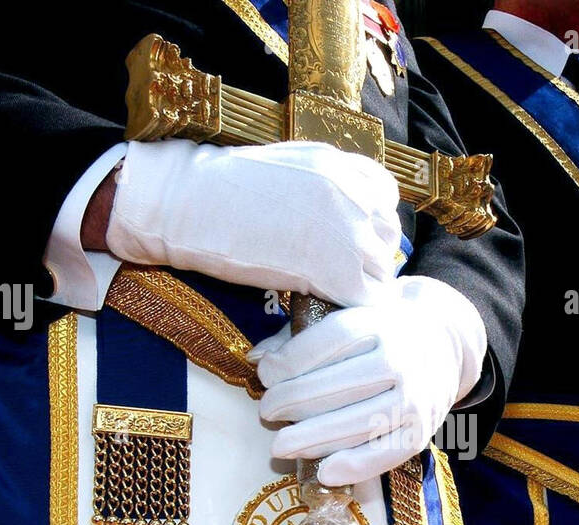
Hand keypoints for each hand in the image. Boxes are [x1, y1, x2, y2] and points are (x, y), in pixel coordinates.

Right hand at [104, 139, 401, 306]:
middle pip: (387, 237)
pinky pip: (366, 300)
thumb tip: (344, 213)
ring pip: (381, 271)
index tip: (347, 236)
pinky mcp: (336, 273)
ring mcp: (350, 235)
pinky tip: (321, 302)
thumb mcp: (289, 164)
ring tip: (326, 289)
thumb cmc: (224, 185)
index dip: (369, 221)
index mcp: (343, 167)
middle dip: (367, 254)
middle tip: (336, 270)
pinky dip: (349, 306)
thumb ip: (326, 183)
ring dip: (359, 284)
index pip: (385, 199)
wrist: (190, 204)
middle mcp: (355, 197)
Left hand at [250, 275, 486, 485]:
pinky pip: (386, 453)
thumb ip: (300, 337)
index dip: (290, 362)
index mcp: (379, 323)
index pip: (328, 342)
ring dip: (311, 438)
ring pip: (355, 422)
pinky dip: (355, 466)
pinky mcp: (422, 430)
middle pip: (335, 386)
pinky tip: (325, 472)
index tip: (267, 375)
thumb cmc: (381, 334)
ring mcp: (414, 397)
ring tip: (280, 446)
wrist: (444, 346)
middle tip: (266, 412)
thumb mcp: (349, 319)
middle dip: (292, 402)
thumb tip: (256, 360)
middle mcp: (400, 359)